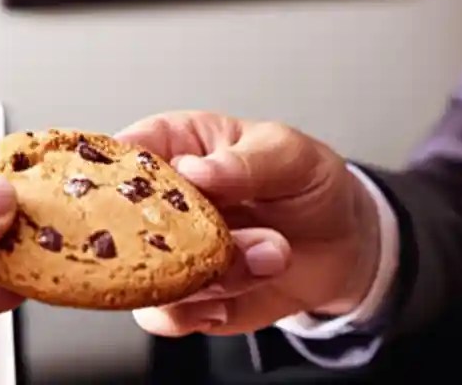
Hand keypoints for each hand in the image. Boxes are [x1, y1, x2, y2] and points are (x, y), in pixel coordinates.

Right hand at [115, 112, 380, 336]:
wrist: (342, 247)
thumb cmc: (308, 184)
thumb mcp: (290, 155)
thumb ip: (245, 162)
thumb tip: (196, 169)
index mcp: (175, 146)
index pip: (124, 152)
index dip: (120, 175)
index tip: (152, 193)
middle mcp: (161, 202)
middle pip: (121, 224)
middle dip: (172, 239)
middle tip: (226, 236)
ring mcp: (169, 252)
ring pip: (146, 276)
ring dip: (208, 277)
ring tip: (268, 255)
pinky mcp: (184, 296)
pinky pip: (166, 315)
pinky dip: (200, 312)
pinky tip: (233, 298)